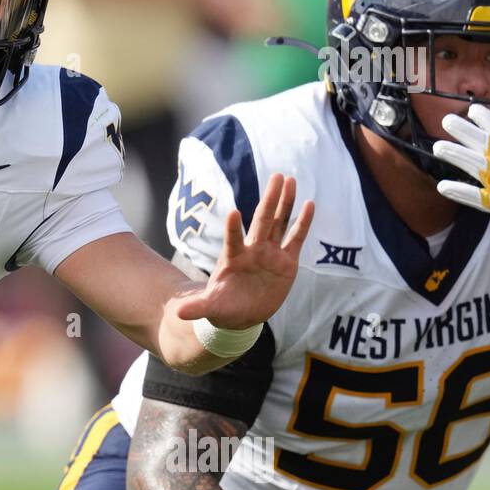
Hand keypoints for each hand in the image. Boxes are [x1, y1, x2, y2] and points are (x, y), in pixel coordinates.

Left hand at [174, 173, 313, 329]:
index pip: (233, 239)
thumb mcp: (211, 307)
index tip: (234, 212)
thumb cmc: (223, 306)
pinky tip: (310, 204)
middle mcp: (252, 250)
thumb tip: (179, 313)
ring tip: (289, 180)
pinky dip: (303, 222)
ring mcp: (270, 253)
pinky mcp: (287, 262)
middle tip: (277, 176)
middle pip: (263, 220)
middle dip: (270, 199)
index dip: (233, 228)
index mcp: (233, 258)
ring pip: (280, 223)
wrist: (242, 314)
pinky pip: (296, 238)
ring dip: (285, 203)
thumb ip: (198, 307)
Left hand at [433, 103, 489, 249]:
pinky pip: (478, 198)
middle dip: (466, 132)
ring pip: (478, 166)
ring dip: (457, 156)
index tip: (473, 110)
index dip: (489, 121)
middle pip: (488, 146)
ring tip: (437, 147)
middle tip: (446, 120)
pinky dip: (460, 192)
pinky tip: (442, 186)